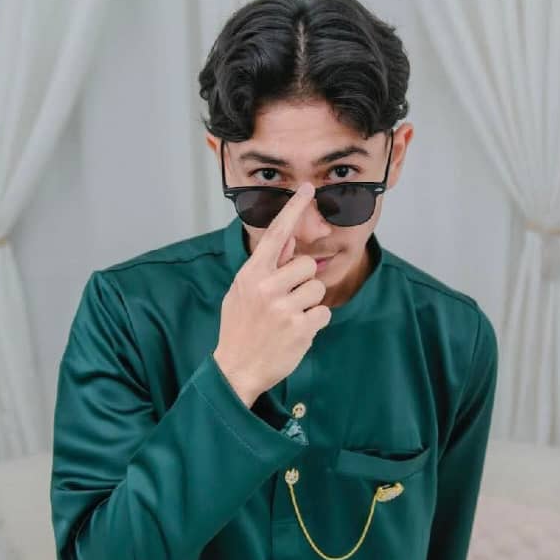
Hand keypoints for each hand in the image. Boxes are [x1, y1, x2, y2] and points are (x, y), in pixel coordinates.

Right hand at [213, 183, 331, 404]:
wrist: (235, 370)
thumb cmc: (239, 328)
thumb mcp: (241, 292)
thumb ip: (266, 266)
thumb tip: (288, 240)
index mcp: (251, 275)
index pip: (275, 234)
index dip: (293, 209)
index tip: (307, 189)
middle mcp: (266, 288)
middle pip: (307, 264)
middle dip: (304, 281)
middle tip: (288, 300)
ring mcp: (283, 308)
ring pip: (318, 288)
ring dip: (310, 303)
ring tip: (290, 318)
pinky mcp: (300, 329)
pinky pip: (324, 313)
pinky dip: (314, 323)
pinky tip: (295, 333)